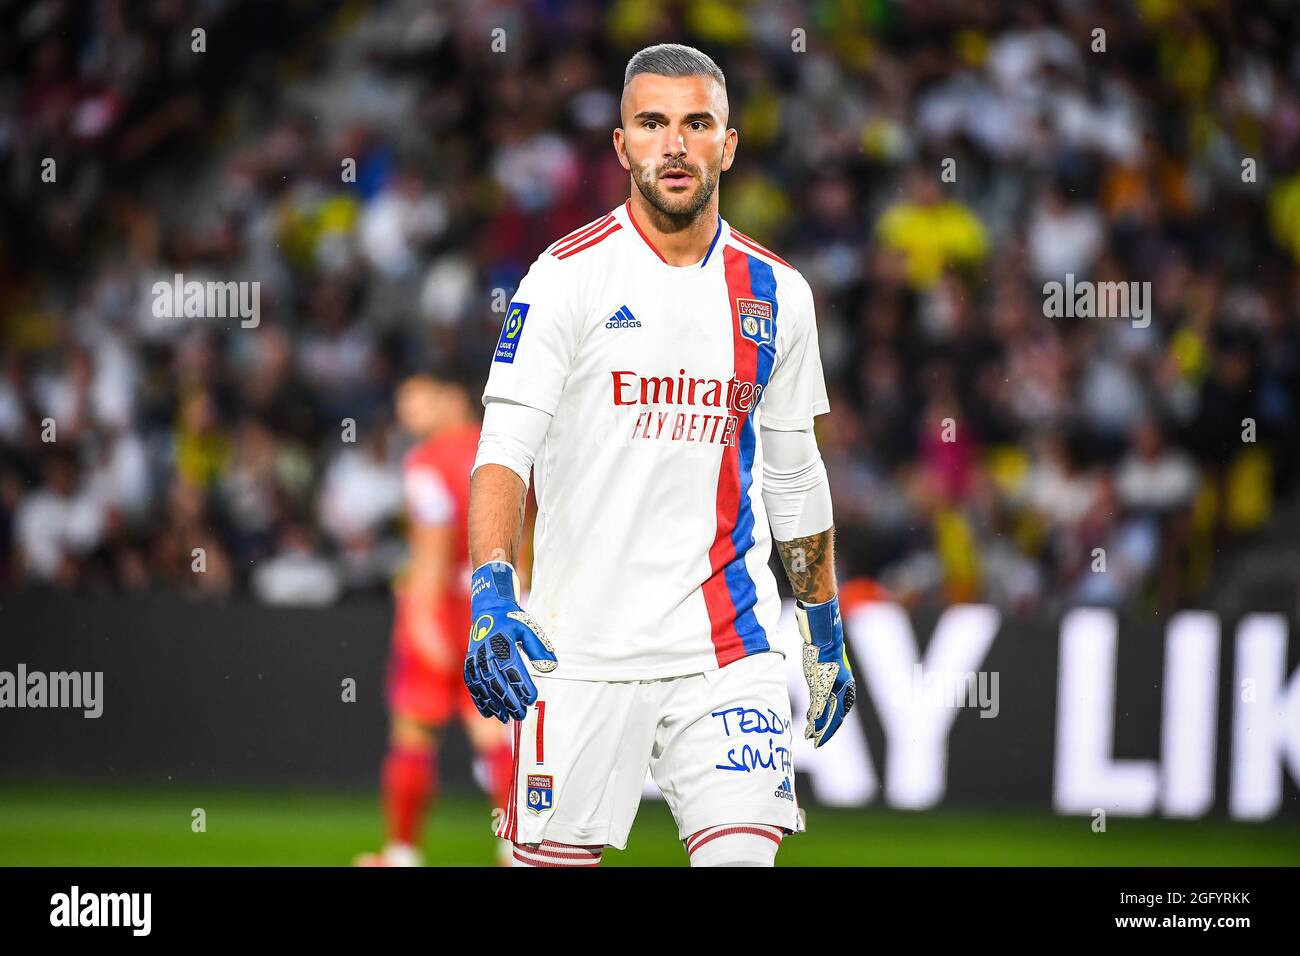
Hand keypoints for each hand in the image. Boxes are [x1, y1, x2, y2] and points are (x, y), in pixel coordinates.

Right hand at [463, 561, 557, 721]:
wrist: (488, 610)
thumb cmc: (512, 621)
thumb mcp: (529, 628)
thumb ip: (540, 648)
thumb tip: (550, 667)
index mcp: (503, 644)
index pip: (513, 670)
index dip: (522, 686)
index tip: (532, 698)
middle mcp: (486, 653)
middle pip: (497, 682)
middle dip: (509, 700)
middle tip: (521, 715)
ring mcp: (475, 660)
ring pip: (483, 687)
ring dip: (494, 704)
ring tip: (505, 718)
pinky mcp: (469, 664)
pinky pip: (472, 686)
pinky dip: (479, 700)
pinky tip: (488, 713)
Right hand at [795, 595, 855, 746]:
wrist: (824, 636)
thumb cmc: (823, 647)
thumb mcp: (824, 667)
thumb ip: (822, 681)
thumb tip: (819, 687)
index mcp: (845, 685)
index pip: (840, 711)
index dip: (831, 725)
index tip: (823, 734)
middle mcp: (842, 688)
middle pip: (835, 716)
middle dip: (826, 731)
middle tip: (818, 743)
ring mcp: (832, 687)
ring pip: (828, 713)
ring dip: (820, 728)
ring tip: (813, 738)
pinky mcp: (822, 684)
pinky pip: (820, 704)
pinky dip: (816, 716)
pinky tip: (812, 726)